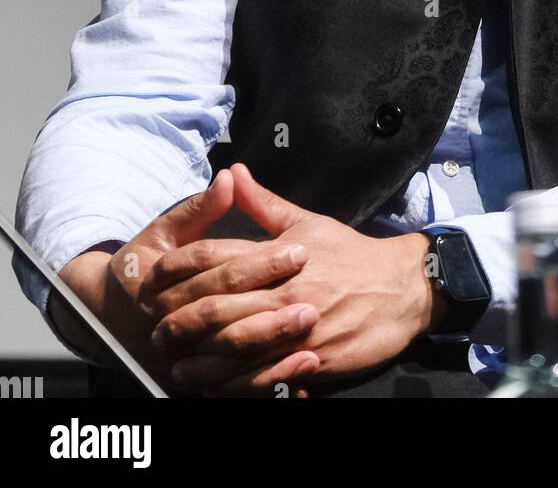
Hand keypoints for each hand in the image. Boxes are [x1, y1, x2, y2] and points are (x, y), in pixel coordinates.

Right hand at [54, 170, 318, 394]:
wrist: (104, 317)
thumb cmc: (140, 267)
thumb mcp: (163, 232)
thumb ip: (199, 209)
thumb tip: (230, 177)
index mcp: (160, 283)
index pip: (215, 267)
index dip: (258, 260)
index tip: (301, 250)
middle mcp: (165, 322)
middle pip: (221, 312)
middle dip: (268, 303)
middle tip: (313, 295)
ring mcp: (176, 355)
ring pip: (226, 352)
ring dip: (269, 344)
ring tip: (309, 329)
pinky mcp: (189, 381)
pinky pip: (231, 387)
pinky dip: (266, 380)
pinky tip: (300, 369)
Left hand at [146, 162, 438, 395]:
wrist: (401, 288)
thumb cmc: (350, 254)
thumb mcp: (307, 222)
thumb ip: (263, 203)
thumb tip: (232, 172)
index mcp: (278, 255)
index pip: (217, 259)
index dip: (180, 272)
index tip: (155, 282)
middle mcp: (283, 291)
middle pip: (218, 307)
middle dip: (181, 321)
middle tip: (155, 332)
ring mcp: (297, 328)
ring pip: (235, 347)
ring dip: (201, 359)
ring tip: (176, 365)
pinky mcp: (312, 358)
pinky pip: (265, 376)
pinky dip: (236, 384)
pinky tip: (215, 386)